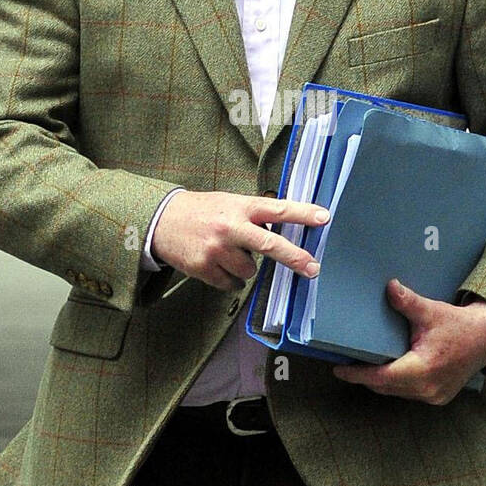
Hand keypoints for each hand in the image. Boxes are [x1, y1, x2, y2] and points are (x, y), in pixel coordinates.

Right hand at [150, 190, 330, 290]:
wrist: (161, 221)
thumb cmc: (202, 211)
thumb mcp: (229, 202)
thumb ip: (254, 215)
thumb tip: (284, 231)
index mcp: (240, 206)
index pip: (277, 209)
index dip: (303, 214)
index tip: (325, 218)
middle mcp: (230, 226)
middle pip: (269, 245)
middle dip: (294, 258)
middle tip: (313, 268)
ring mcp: (216, 249)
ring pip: (250, 270)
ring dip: (246, 267)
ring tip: (229, 253)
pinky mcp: (204, 267)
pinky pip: (232, 283)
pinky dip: (231, 279)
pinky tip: (219, 265)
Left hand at [332, 280, 485, 404]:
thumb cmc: (460, 326)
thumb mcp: (432, 311)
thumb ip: (408, 302)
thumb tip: (389, 287)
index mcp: (423, 370)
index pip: (381, 377)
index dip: (357, 374)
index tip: (339, 370)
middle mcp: (428, 389)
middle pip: (386, 386)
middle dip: (366, 377)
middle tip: (347, 363)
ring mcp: (434, 396)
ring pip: (397, 391)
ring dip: (382, 380)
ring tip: (364, 365)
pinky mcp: (439, 396)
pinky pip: (409, 392)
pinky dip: (397, 383)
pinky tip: (389, 369)